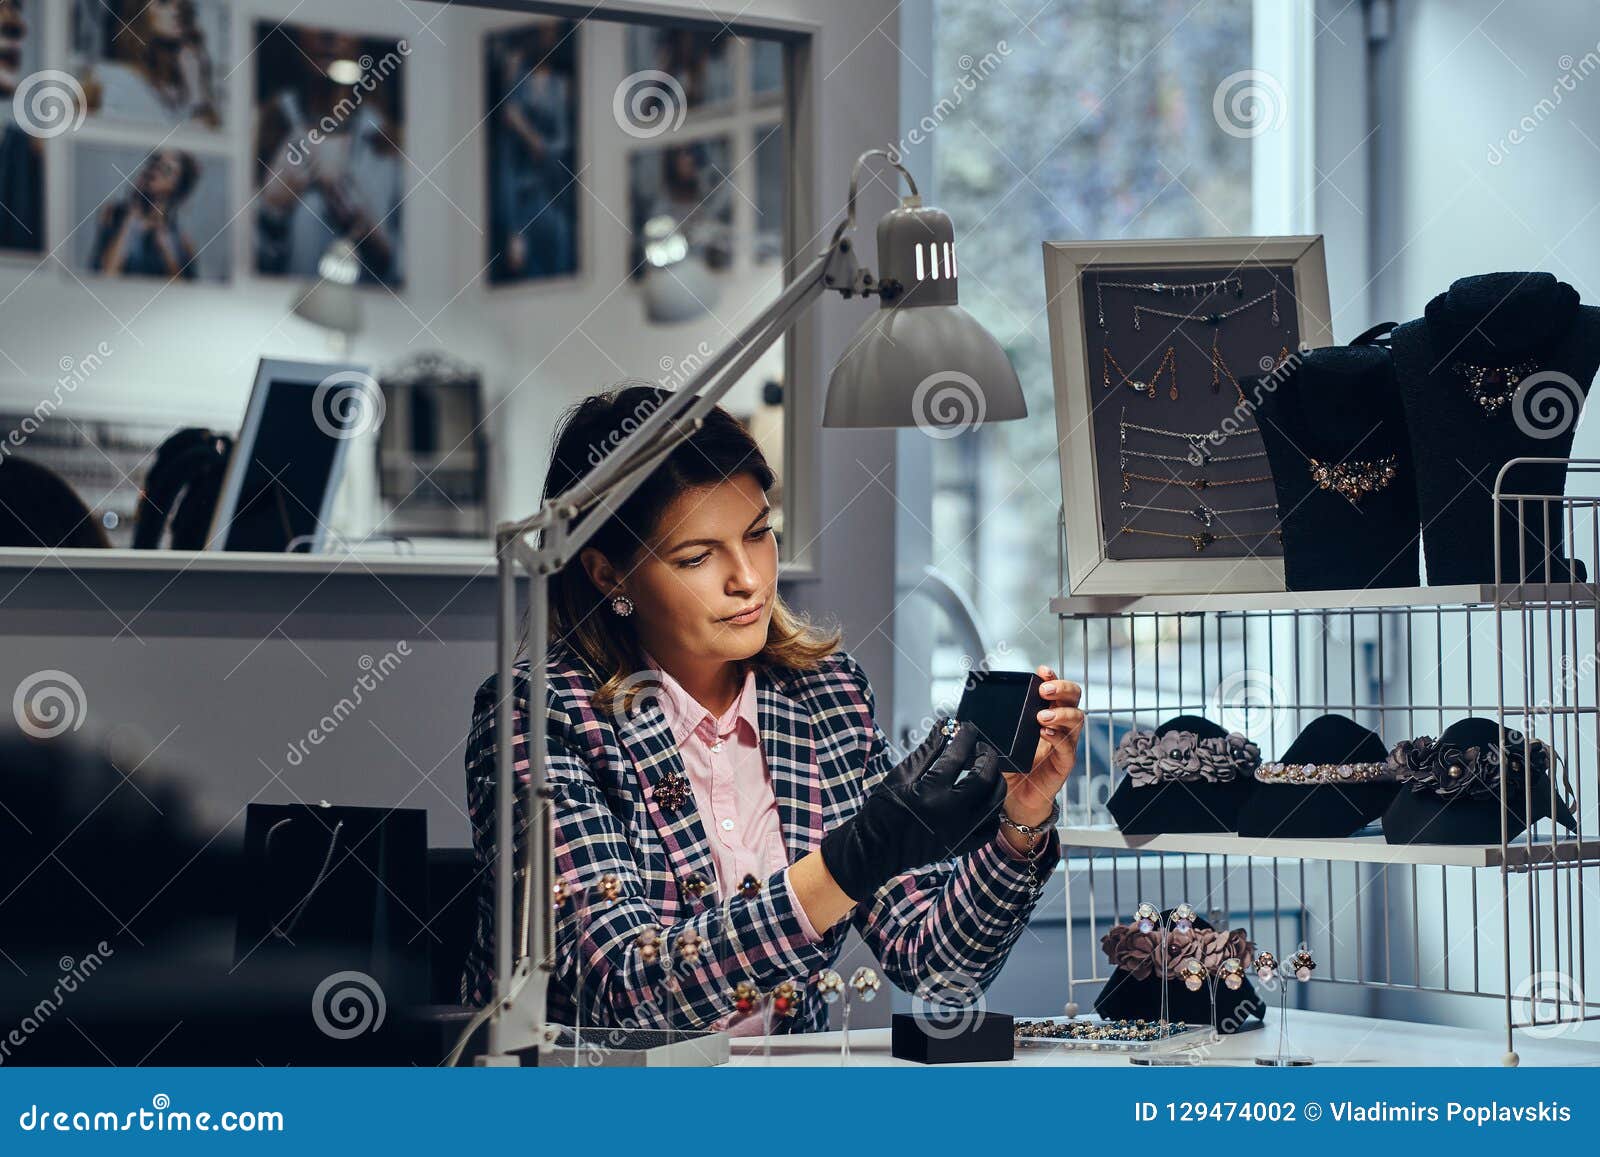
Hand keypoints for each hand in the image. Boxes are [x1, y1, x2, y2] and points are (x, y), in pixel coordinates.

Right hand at [820, 722, 1005, 900]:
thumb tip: (945, 727)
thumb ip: (928, 750)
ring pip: (994, 801)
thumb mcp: (900, 775)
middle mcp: (951, 812)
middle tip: (980, 747)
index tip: (967, 728)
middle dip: (987, 755)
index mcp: (931, 791)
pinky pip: (990, 828)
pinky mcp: (962, 846)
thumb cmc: (883, 811)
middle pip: (985, 776)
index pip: (959, 754)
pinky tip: (983, 799)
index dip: (966, 736)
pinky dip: (992, 810)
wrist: (875, 850)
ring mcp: (960, 832)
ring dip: (995, 780)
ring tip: (985, 770)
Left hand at [1001, 666, 1083, 829]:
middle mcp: (1059, 725)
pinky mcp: (1064, 763)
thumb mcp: (998, 742)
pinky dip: (1058, 737)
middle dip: (1062, 688)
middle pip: (1074, 698)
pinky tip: (1045, 733)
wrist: (1015, 799)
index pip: (1056, 690)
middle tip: (1044, 690)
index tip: (1041, 671)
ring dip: (1061, 713)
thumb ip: (988, 728)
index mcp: (1045, 713)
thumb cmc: (1010, 768)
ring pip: (1077, 719)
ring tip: (1042, 715)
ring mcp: (1064, 743)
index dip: (1053, 677)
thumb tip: (960, 719)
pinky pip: (1068, 747)